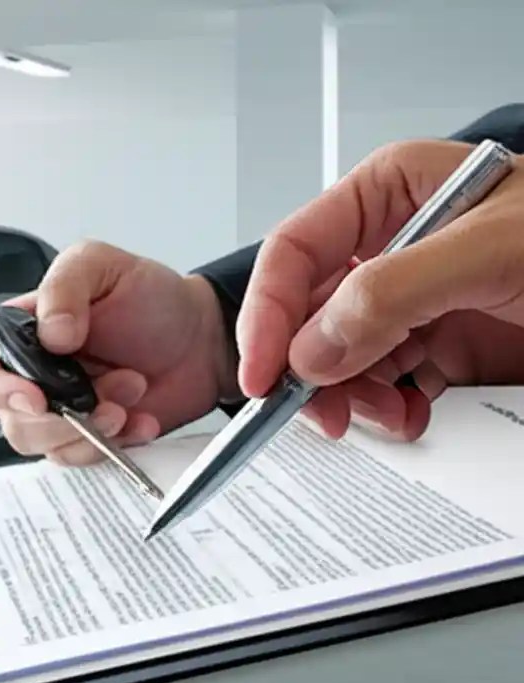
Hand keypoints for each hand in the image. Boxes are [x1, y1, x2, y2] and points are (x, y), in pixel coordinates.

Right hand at [0, 241, 236, 464]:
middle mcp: (34, 375)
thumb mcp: (102, 266)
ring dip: (89, 430)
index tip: (33, 398)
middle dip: (57, 416)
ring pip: (43, 445)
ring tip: (130, 397)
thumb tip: (50, 334)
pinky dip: (116, 446)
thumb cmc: (150, 297)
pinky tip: (142, 420)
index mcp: (23, 332)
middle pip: (11, 416)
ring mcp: (61, 410)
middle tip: (104, 397)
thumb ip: (65, 287)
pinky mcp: (90, 438)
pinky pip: (84, 458)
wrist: (203, 339)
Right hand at [241, 139, 523, 440]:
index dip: (268, 311)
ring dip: (350, 396)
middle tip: (317, 410)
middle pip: (311, 311)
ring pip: (340, 355)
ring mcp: (416, 298)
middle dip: (310, 365)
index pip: (297, 250)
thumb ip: (392, 292)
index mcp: (391, 192)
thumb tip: (312, 346)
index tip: (262, 370)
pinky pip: (385, 383)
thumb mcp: (494, 251)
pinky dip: (386, 410)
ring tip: (380, 416)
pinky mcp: (442, 344)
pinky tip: (407, 416)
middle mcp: (393, 245)